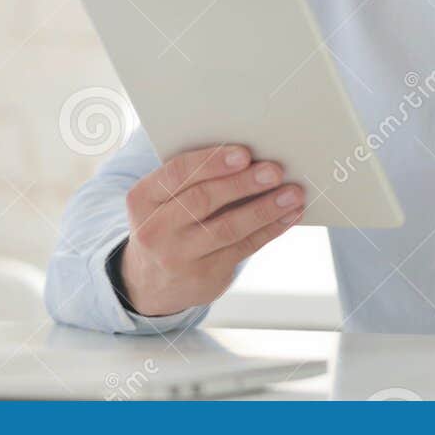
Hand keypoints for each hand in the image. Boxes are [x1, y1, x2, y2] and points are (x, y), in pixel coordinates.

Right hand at [118, 144, 305, 316]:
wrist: (150, 281)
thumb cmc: (167, 223)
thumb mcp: (161, 201)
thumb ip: (192, 179)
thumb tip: (249, 156)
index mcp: (142, 199)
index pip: (176, 174)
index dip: (212, 162)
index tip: (244, 154)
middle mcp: (155, 230)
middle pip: (203, 200)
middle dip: (243, 184)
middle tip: (274, 170)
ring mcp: (180, 257)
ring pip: (228, 228)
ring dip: (265, 209)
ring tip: (292, 193)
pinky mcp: (205, 277)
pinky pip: (244, 248)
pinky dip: (270, 230)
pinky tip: (288, 215)